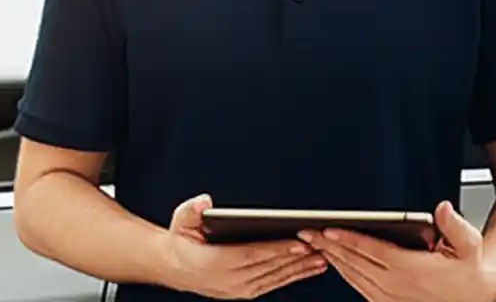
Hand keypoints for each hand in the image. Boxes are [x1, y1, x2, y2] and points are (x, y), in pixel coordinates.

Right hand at [158, 194, 327, 299]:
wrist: (173, 267)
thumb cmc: (181, 241)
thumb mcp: (181, 220)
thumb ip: (192, 210)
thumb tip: (205, 202)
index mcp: (214, 263)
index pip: (251, 255)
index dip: (276, 250)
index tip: (298, 243)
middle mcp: (228, 280)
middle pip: (268, 268)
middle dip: (296, 258)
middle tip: (319, 246)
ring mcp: (237, 290)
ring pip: (274, 278)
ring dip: (299, 270)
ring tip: (322, 258)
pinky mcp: (244, 293)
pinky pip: (272, 284)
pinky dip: (291, 276)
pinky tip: (306, 268)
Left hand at [299, 201, 495, 301]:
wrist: (475, 295)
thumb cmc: (468, 268)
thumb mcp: (469, 243)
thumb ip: (454, 225)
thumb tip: (442, 209)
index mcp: (412, 269)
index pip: (373, 251)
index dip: (348, 240)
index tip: (328, 230)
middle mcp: (398, 285)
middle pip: (355, 263)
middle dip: (328, 246)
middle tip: (306, 232)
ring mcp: (391, 297)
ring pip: (353, 276)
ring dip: (331, 259)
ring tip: (311, 243)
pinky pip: (359, 288)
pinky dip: (343, 274)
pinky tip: (332, 262)